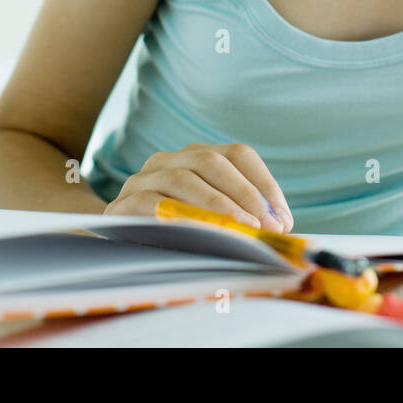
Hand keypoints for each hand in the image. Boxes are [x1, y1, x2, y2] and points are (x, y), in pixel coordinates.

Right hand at [103, 142, 292, 231]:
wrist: (119, 247)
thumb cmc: (178, 234)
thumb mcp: (213, 221)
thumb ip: (243, 217)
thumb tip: (281, 227)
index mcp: (197, 156)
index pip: (238, 154)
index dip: (264, 184)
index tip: (284, 219)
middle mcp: (169, 159)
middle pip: (211, 161)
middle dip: (245, 194)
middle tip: (266, 226)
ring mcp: (142, 179)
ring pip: (181, 178)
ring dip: (217, 205)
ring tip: (242, 231)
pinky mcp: (122, 205)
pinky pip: (150, 204)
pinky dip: (179, 217)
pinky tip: (201, 234)